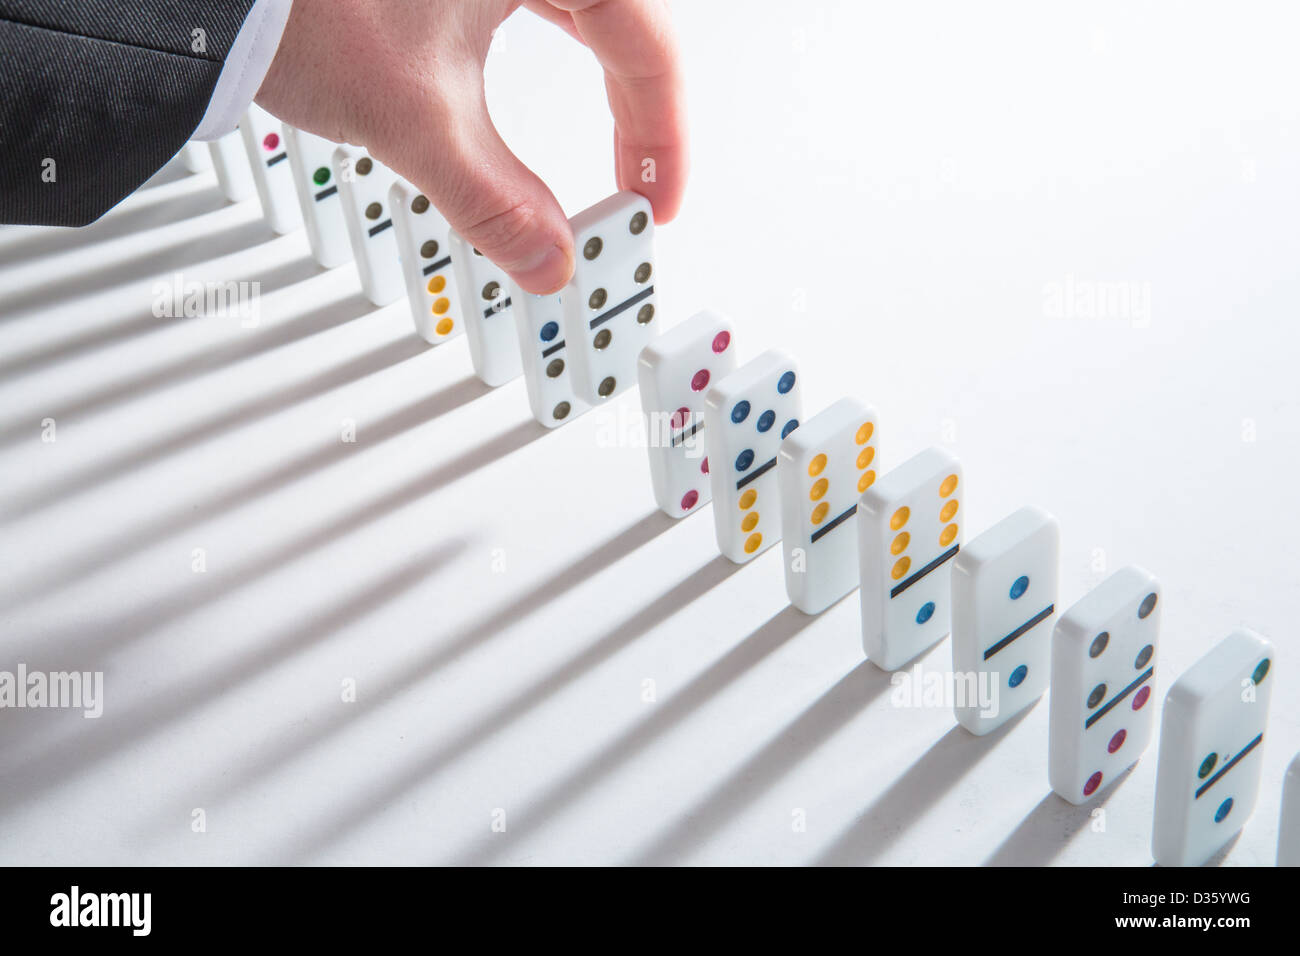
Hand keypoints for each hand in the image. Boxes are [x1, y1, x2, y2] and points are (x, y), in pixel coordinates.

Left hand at [256, 0, 687, 293]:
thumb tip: (548, 258)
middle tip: (632, 191)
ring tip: (601, 152)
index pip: (648, 46)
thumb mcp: (416, 118)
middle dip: (636, 114)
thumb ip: (497, 200)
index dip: (661, 139)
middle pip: (625, 26)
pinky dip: (547, 55)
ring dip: (599, 83)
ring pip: (582, 11)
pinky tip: (530, 92)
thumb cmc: (296, 0)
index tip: (650, 204)